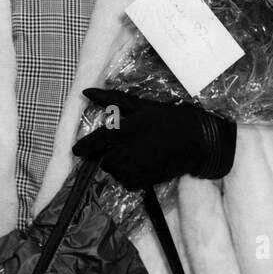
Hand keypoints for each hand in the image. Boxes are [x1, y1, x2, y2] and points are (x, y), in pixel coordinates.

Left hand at [72, 88, 236, 189]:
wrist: (196, 141)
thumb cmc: (168, 118)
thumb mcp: (140, 105)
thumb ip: (111, 99)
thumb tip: (85, 91)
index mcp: (121, 131)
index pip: (92, 144)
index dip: (82, 148)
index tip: (76, 151)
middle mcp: (124, 152)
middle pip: (102, 161)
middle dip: (105, 155)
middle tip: (116, 148)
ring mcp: (134, 169)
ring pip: (114, 172)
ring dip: (117, 165)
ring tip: (132, 154)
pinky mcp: (144, 181)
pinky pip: (127, 182)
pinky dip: (129, 176)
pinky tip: (140, 164)